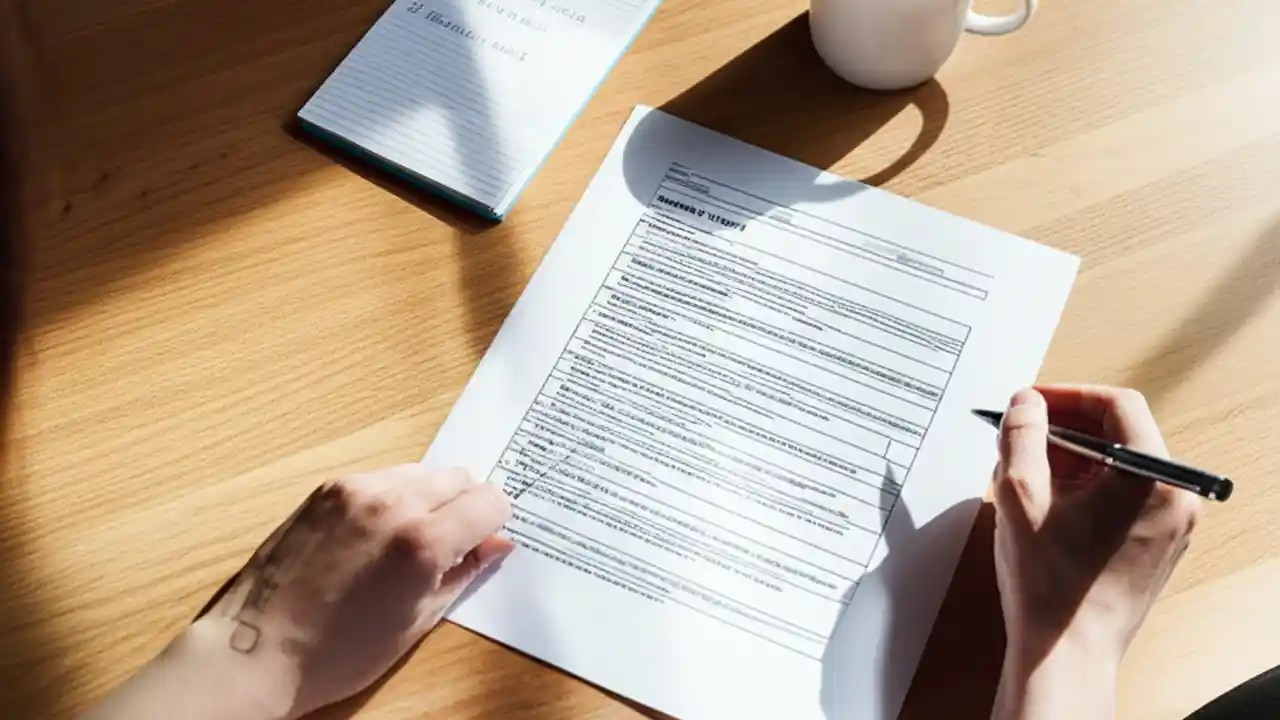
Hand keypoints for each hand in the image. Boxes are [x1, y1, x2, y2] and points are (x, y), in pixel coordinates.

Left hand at [84, 465, 513, 719]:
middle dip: (465, 506)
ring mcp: (356, 490)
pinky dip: (393, 495)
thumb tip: (498, 544)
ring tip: (408, 541)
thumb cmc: (339, 653)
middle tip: (450, 544)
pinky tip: (375, 534)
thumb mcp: (417, 621)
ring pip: (420, 471)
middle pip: (459, 477)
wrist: (257, 649)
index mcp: (424, 542)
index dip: (493, 524)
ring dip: (429, 497)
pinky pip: (381, 477)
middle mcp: (394, 503)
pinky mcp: (327, 489)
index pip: (489, 502)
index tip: (481, 545)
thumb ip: (464, 573)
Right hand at [991, 387, 1199, 719]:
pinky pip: (1125, 494)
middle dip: (1065, 427)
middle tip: (1021, 434)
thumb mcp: (1019, 494)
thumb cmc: (1050, 584)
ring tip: (1025, 473)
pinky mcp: (1157, 544)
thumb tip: (1026, 403)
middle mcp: (1175, 497)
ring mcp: (1171, 524)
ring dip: (1072, 457)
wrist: (1067, 654)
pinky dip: (1087, 485)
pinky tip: (1047, 502)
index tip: (1031, 402)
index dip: (1067, 395)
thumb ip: (1021, 435)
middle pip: (1121, 433)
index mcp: (1152, 478)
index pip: (1117, 404)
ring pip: (1120, 464)